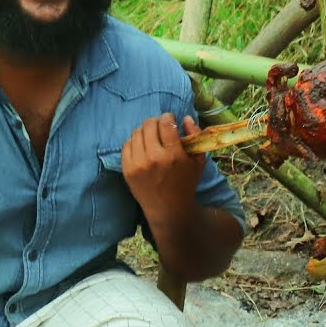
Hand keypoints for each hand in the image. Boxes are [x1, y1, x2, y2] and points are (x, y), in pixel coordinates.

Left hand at [121, 112, 205, 228]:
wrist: (168, 209)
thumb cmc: (186, 183)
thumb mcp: (198, 161)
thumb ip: (195, 137)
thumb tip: (185, 118)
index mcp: (173, 154)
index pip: (166, 123)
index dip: (168, 117)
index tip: (170, 120)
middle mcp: (154, 157)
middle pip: (149, 124)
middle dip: (156, 122)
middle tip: (160, 127)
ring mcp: (138, 163)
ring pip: (136, 132)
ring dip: (145, 131)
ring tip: (151, 138)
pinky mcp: (127, 169)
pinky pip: (126, 144)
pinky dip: (135, 142)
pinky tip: (143, 148)